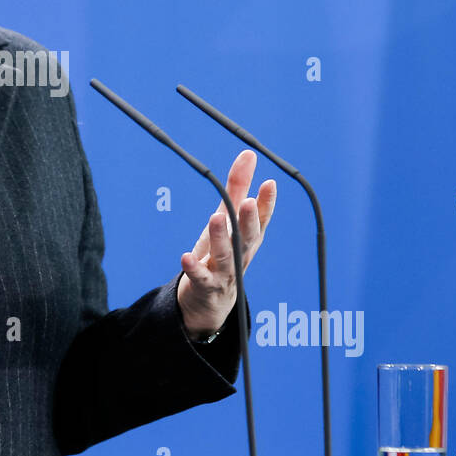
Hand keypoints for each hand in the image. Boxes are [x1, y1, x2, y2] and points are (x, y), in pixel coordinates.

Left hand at [177, 150, 276, 338]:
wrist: (210, 301)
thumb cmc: (222, 252)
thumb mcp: (228, 219)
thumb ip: (237, 188)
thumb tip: (249, 154)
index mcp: (248, 238)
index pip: (260, 220)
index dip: (266, 203)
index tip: (270, 183)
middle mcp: (241, 255)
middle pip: (247, 238)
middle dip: (249, 220)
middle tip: (249, 202)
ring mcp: (225, 273)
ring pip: (226, 256)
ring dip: (221, 238)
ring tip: (216, 218)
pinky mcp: (206, 287)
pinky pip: (201, 278)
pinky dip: (194, 269)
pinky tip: (185, 257)